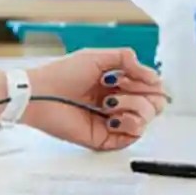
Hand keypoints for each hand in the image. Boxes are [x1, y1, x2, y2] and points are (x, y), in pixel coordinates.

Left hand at [25, 48, 167, 150]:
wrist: (40, 94)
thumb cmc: (61, 74)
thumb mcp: (96, 57)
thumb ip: (126, 59)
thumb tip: (153, 75)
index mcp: (116, 83)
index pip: (151, 86)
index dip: (148, 80)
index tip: (128, 75)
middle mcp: (117, 102)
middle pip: (155, 103)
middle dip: (145, 93)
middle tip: (120, 87)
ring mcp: (113, 120)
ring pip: (147, 118)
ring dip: (133, 106)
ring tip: (109, 103)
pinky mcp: (106, 138)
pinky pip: (133, 137)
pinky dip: (128, 124)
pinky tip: (112, 118)